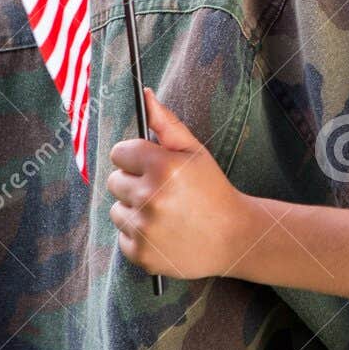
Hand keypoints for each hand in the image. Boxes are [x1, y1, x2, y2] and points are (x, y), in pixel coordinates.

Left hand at [107, 89, 257, 279]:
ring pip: (116, 210)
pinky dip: (138, 235)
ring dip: (134, 210)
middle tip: (163, 191)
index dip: (136, 158)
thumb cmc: (212, 190)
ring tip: (165, 214)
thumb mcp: (195, 152)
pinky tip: (163, 233)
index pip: (119, 152)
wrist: (234, 238)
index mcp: (163, 166)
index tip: (153, 166)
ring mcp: (144, 228)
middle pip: (114, 181)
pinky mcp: (140, 253)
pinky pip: (122, 236)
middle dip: (134, 183)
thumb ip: (167, 124)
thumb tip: (145, 96)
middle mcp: (150, 197)